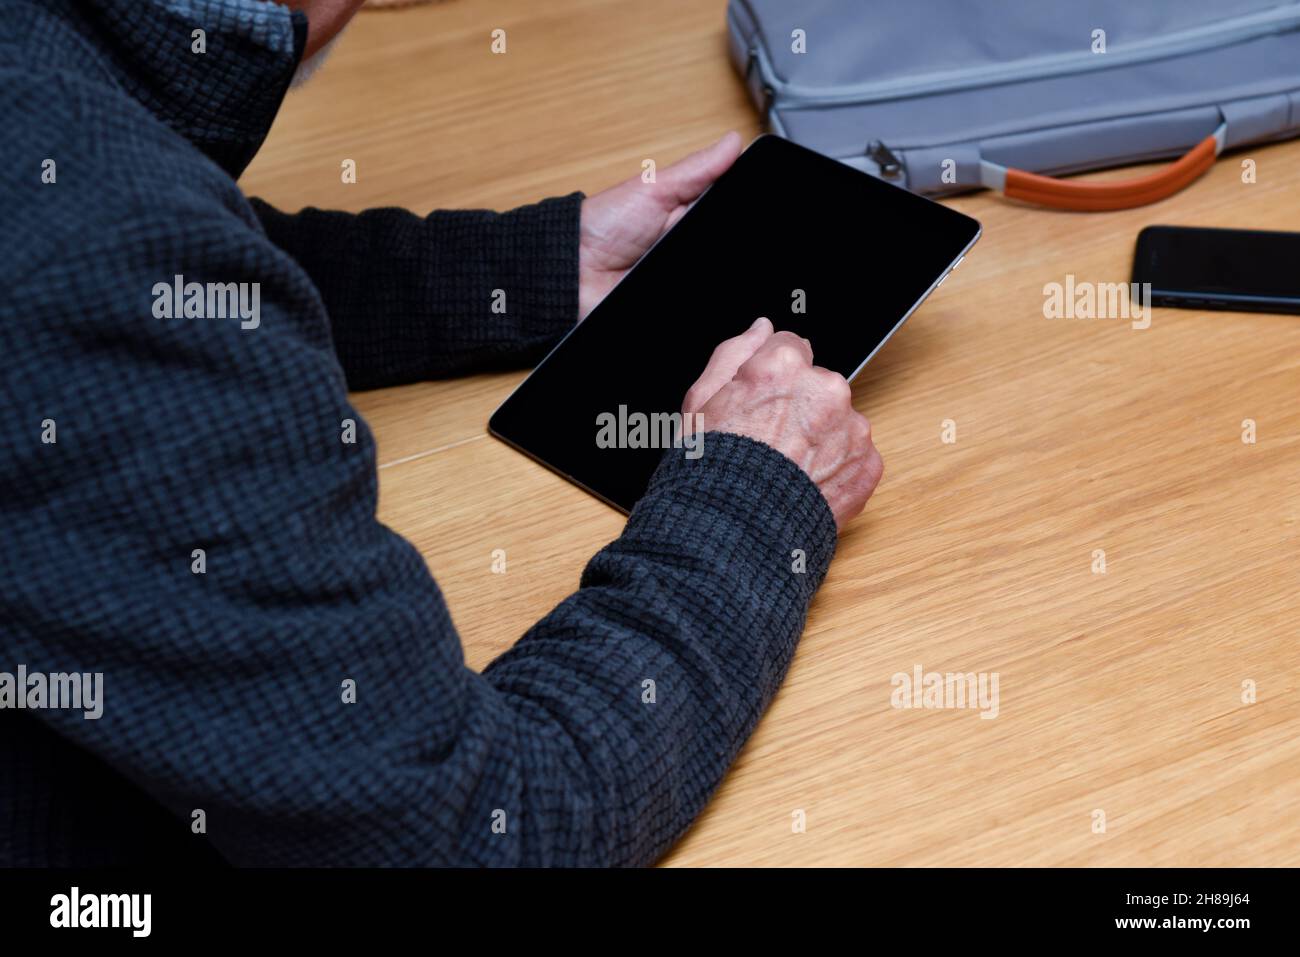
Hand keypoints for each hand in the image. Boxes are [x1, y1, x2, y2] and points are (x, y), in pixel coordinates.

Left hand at [577, 132, 743, 318]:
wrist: (572, 271)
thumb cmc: (604, 224)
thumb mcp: (654, 190)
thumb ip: (696, 171)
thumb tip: (733, 142)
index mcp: (687, 217)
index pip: (729, 216)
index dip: (745, 213)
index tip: (762, 207)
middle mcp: (688, 249)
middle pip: (727, 251)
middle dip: (735, 246)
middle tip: (726, 240)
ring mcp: (681, 279)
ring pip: (719, 282)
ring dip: (723, 277)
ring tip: (706, 266)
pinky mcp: (675, 308)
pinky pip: (698, 310)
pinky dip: (706, 306)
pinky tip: (709, 296)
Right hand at [682, 318, 883, 529]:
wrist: (735, 533)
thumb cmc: (712, 471)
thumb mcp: (700, 403)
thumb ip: (734, 353)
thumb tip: (761, 329)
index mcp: (784, 367)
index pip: (790, 348)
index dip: (771, 378)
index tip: (761, 403)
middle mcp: (826, 390)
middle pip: (819, 384)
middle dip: (802, 405)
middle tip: (771, 442)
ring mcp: (852, 428)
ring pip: (840, 419)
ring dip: (822, 436)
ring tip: (788, 469)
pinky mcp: (868, 465)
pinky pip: (856, 455)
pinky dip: (837, 468)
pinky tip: (807, 485)